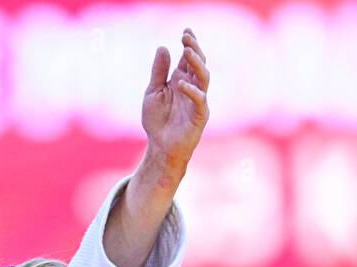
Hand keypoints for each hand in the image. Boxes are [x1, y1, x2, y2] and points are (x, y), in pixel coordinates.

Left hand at [140, 29, 209, 188]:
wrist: (159, 146)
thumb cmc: (157, 120)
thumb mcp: (153, 92)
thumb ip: (158, 72)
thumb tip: (163, 47)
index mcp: (182, 80)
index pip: (189, 59)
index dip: (190, 44)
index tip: (186, 31)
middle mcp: (192, 87)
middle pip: (199, 64)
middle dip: (194, 49)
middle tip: (186, 37)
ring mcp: (198, 101)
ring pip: (203, 77)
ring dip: (197, 64)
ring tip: (187, 51)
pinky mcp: (200, 116)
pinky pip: (200, 101)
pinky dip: (192, 91)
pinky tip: (181, 84)